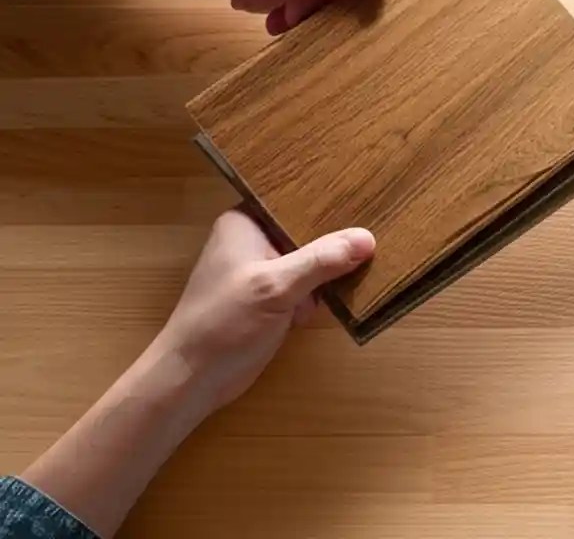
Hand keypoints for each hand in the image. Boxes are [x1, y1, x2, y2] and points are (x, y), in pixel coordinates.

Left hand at [152, 209, 374, 412]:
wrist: (193, 379)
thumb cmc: (224, 324)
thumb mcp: (276, 288)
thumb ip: (321, 261)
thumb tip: (368, 238)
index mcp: (245, 223)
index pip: (295, 201)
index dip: (329, 203)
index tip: (368, 204)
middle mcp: (253, 241)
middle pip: (307, 231)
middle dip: (335, 244)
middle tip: (375, 242)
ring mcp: (263, 272)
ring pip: (311, 261)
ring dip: (331, 273)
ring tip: (367, 270)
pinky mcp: (271, 299)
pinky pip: (307, 285)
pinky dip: (322, 293)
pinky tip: (344, 296)